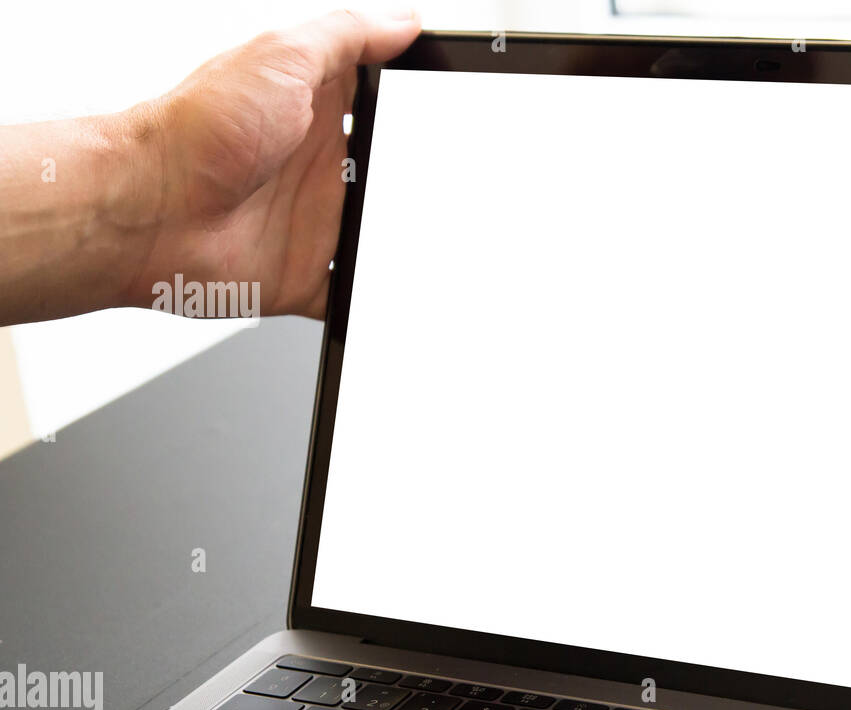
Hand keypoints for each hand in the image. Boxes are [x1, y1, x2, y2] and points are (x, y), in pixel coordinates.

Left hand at [0, 9, 420, 324]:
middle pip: (391, 175)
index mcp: (315, 111)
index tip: (455, 108)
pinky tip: (397, 291)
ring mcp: (313, 222)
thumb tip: (404, 21)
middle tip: (457, 183)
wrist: (148, 210)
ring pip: (380, 235)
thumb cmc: (197, 130)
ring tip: (443, 240)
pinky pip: (351, 291)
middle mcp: (317, 167)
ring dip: (402, 239)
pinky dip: (372, 297)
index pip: (382, 104)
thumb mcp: (283, 57)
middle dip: (422, 181)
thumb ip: (347, 37)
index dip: (416, 106)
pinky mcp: (306, 273)